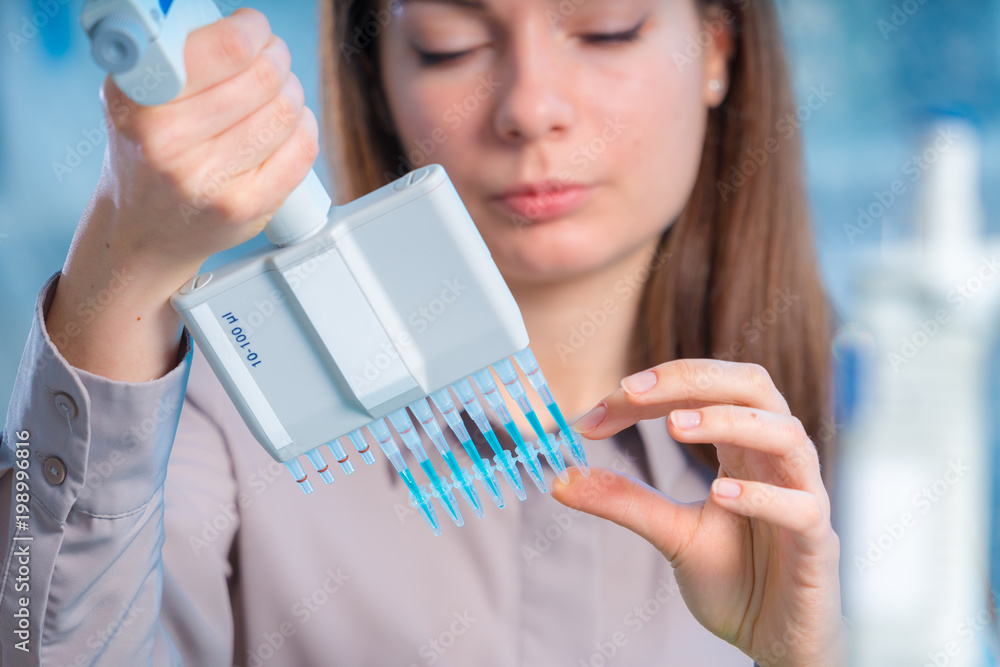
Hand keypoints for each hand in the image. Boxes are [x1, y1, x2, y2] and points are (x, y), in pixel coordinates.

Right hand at [98, 6, 318, 271]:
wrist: (142, 230)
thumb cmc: (146, 152)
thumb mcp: (136, 95)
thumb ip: (175, 56)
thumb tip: (237, 26)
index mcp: (139, 102)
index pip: (224, 49)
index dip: (250, 31)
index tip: (252, 29)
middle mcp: (169, 144)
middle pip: (264, 77)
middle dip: (276, 57)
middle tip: (271, 56)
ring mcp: (210, 181)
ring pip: (286, 111)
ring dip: (292, 91)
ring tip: (278, 91)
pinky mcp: (246, 207)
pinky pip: (301, 150)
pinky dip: (305, 128)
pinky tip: (290, 124)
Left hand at [552, 360, 845, 666]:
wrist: (774, 639)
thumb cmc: (736, 578)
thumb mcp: (670, 533)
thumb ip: (624, 501)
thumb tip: (560, 479)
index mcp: (743, 446)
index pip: (704, 390)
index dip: (652, 390)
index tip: (595, 414)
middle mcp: (776, 458)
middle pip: (752, 384)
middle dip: (692, 377)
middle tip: (633, 390)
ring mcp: (804, 495)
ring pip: (785, 432)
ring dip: (727, 421)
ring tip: (675, 427)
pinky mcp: (818, 542)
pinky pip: (801, 506)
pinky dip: (762, 495)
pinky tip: (721, 494)